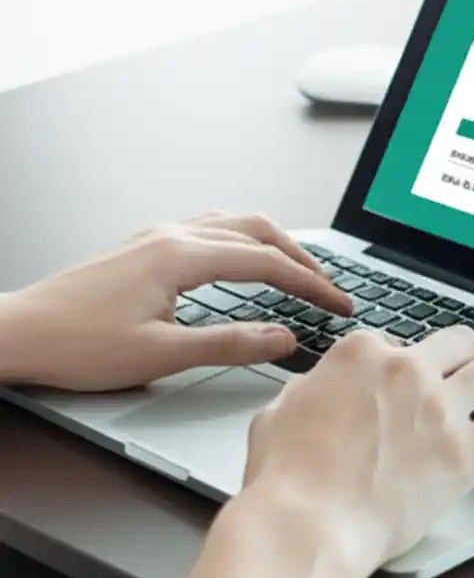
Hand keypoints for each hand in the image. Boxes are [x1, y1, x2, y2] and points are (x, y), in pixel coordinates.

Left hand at [0, 212, 351, 391]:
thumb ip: (231, 344)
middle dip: (301, 257)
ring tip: (298, 269)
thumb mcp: (162, 354)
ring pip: (233, 223)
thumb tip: (282, 337)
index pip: (267, 263)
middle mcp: (171, 236)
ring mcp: (154, 237)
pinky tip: (242, 261)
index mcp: (181, 256)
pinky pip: (209, 229)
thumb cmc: (75, 344)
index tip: (338, 303)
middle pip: (258, 231)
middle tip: (328, 287)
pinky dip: (243, 241)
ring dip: (273, 243)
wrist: (17, 334)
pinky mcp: (142, 248)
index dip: (311, 285)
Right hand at [167, 326, 473, 577]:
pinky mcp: (466, 450)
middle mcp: (409, 371)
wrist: (309, 521)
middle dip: (472, 352)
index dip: (410, 359)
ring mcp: (442, 408)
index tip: (416, 372)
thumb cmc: (287, 478)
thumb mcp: (281, 411)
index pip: (401, 342)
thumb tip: (321, 389)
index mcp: (363, 354)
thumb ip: (314, 389)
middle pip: (459, 344)